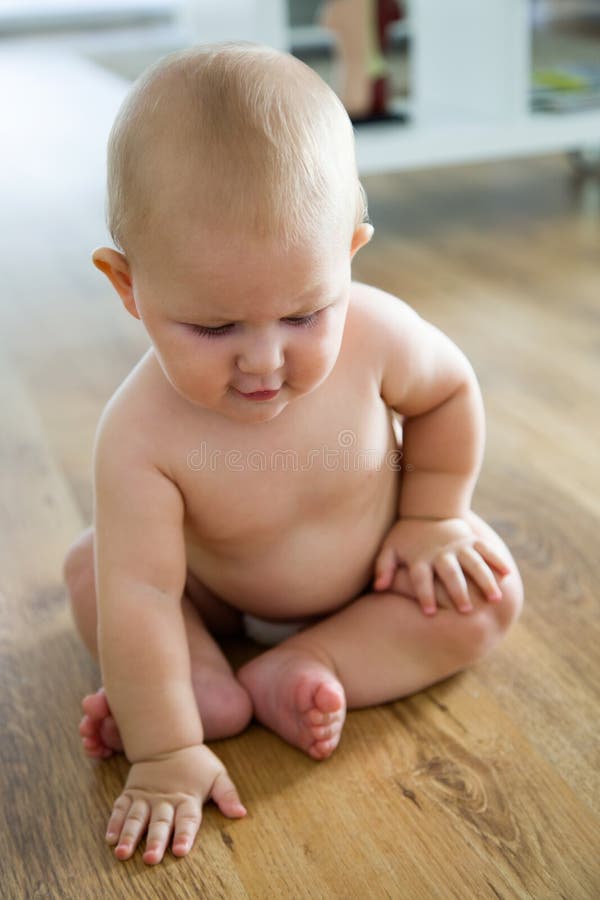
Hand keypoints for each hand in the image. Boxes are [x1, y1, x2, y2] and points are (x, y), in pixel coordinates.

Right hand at [105, 743, 245, 864]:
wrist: (168, 740)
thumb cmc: (196, 763)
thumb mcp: (217, 775)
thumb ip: (228, 795)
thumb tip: (241, 814)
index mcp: (187, 798)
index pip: (187, 819)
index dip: (184, 835)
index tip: (180, 851)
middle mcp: (165, 800)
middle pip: (160, 823)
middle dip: (155, 841)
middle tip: (151, 859)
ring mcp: (146, 797)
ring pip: (137, 818)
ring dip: (130, 836)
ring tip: (123, 853)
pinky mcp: (131, 793)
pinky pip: (121, 808)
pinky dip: (115, 823)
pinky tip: (110, 838)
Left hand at [373, 517, 510, 615]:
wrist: (426, 509)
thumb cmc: (406, 537)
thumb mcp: (389, 549)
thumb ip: (382, 567)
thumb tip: (378, 587)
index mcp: (420, 558)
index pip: (421, 578)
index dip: (424, 594)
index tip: (429, 612)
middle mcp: (441, 553)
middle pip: (450, 573)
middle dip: (457, 591)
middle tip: (465, 611)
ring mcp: (458, 546)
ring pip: (473, 563)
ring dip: (484, 580)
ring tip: (494, 598)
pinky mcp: (472, 541)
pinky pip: (486, 550)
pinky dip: (497, 561)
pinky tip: (507, 575)